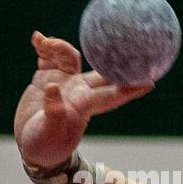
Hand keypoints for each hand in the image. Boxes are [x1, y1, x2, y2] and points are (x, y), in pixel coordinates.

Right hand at [13, 31, 153, 168]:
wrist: (32, 144)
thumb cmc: (46, 145)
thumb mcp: (48, 133)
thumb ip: (53, 111)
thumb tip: (53, 87)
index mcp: (86, 106)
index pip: (113, 95)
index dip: (131, 88)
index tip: (150, 82)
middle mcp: (80, 91)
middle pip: (98, 70)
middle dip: (110, 57)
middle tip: (121, 40)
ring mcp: (65, 82)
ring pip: (71, 57)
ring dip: (62, 47)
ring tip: (47, 43)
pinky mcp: (47, 77)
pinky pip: (49, 57)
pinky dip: (44, 47)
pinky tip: (37, 38)